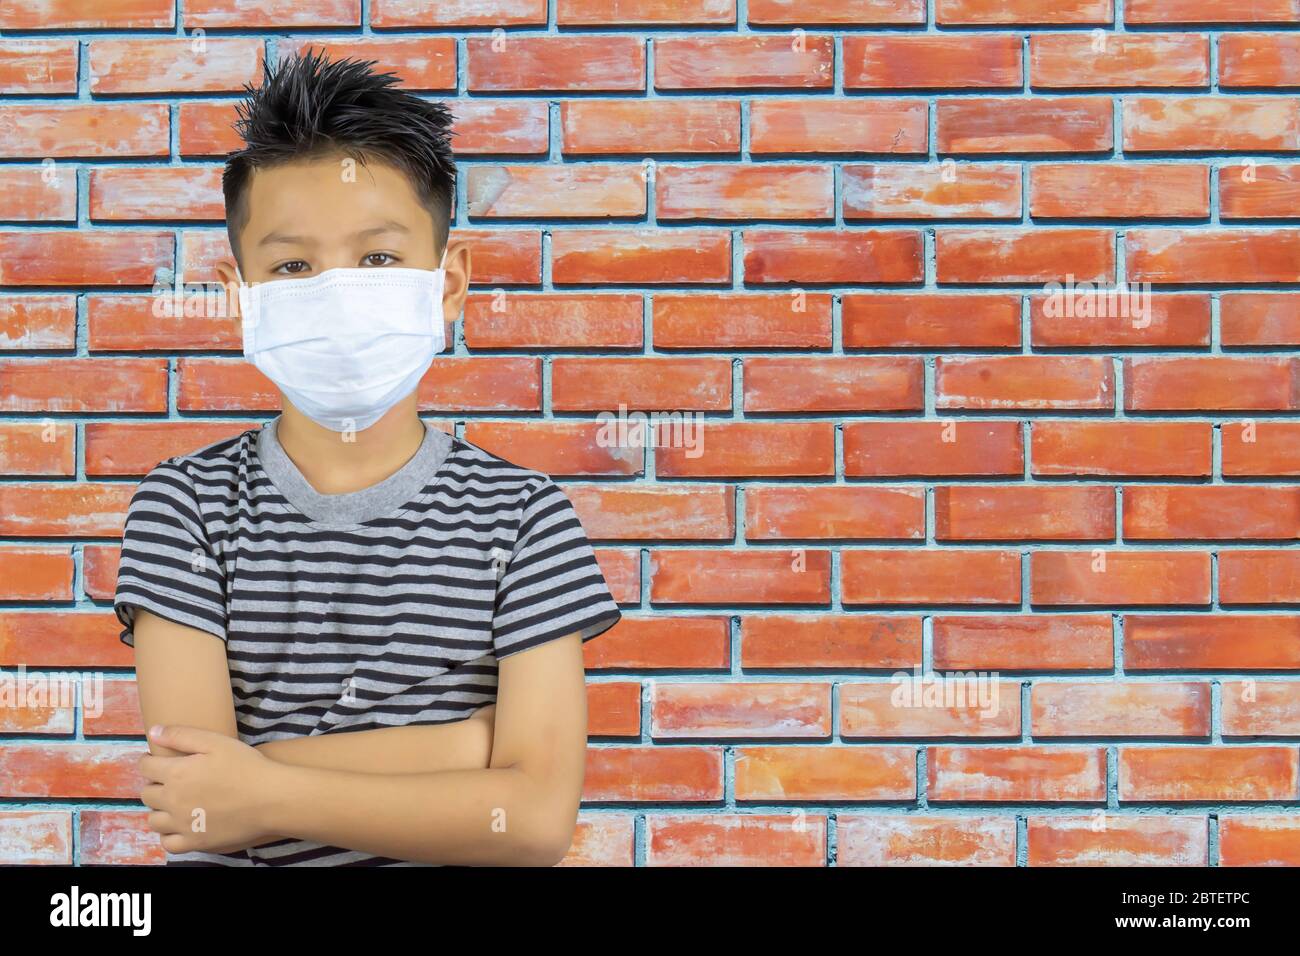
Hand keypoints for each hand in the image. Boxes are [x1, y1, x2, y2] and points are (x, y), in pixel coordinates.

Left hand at [138, 725, 282, 853]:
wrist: (271, 799)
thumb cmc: (246, 766)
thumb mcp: (216, 742)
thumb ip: (181, 735)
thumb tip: (153, 732)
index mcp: (176, 773)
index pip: (146, 767)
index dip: (149, 761)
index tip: (156, 760)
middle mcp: (173, 800)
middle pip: (147, 794)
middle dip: (154, 784)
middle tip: (169, 780)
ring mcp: (183, 825)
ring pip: (154, 820)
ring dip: (159, 810)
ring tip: (174, 803)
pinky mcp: (195, 842)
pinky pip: (168, 843)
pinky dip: (168, 835)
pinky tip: (179, 826)